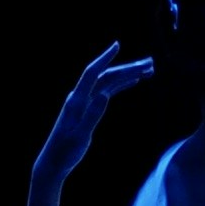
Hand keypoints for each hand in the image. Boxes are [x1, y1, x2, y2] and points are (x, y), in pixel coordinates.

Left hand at [36, 43, 156, 180]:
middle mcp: (80, 97)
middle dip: (127, 67)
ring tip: (148, 70)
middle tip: (150, 63)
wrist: (55, 161)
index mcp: (77, 100)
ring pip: (109, 83)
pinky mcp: (89, 109)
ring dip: (128, 75)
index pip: (92, 73)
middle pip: (106, 76)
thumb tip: (105, 95)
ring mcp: (85, 103)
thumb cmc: (65, 152)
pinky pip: (107, 92)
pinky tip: (134, 81)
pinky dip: (121, 85)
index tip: (117, 44)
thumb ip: (92, 116)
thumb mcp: (80, 136)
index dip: (104, 58)